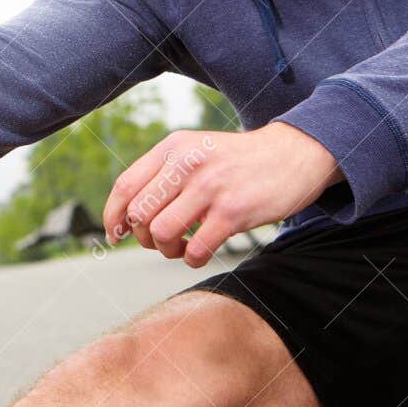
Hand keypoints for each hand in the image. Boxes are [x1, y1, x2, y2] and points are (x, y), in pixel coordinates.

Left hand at [101, 122, 342, 267]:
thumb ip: (163, 175)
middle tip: (162, 241)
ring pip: (161, 233)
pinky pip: (195, 249)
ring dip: (167, 250)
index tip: (116, 235)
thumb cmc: (238, 162)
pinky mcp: (233, 211)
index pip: (125, 186)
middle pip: (138, 214)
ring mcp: (210, 186)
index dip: (113, 217)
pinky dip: (192, 259)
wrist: (293, 154)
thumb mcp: (196, 152)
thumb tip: (126, 217)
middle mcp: (187, 163)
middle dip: (144, 237)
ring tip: (183, 246)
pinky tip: (201, 251)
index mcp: (172, 147)